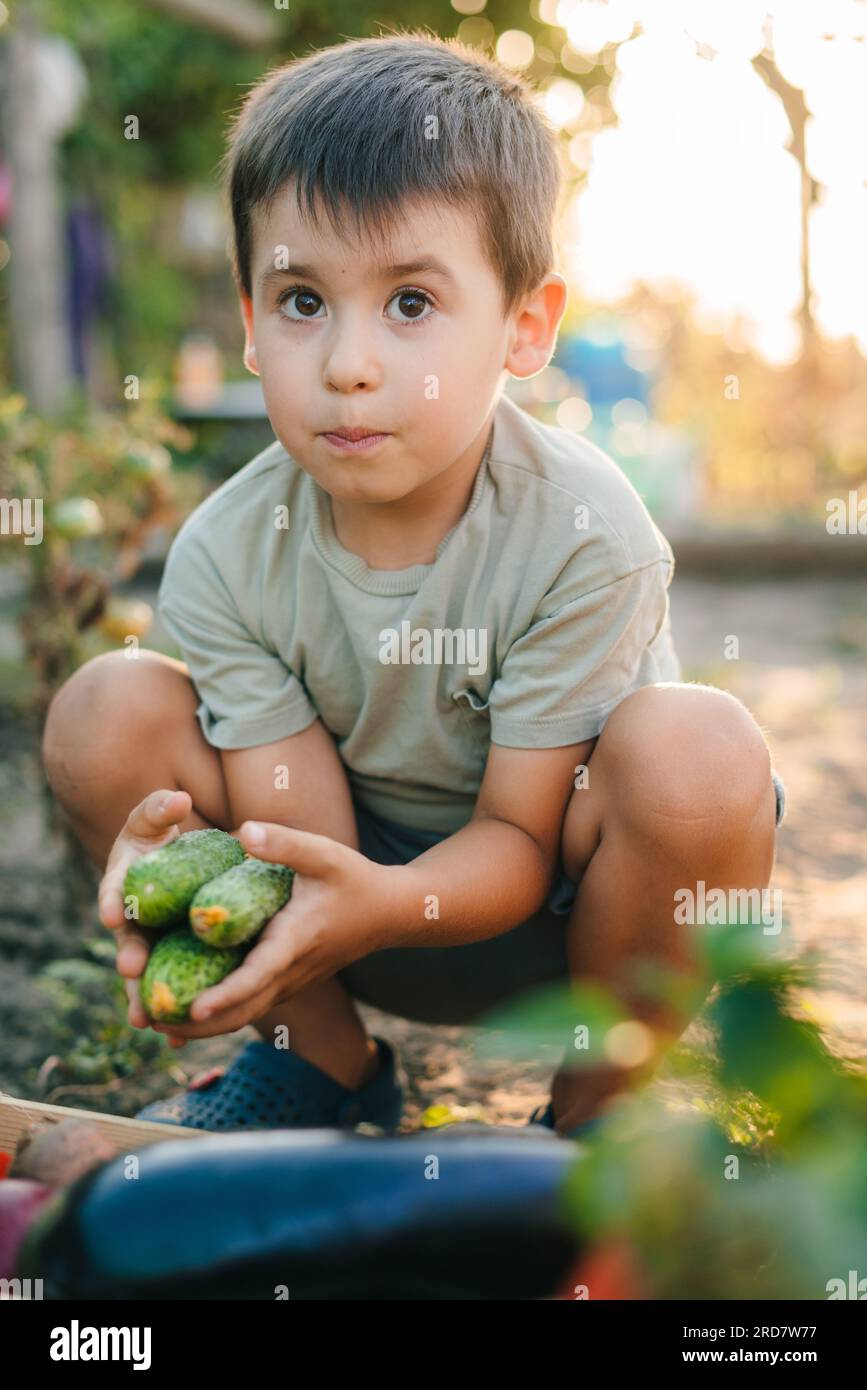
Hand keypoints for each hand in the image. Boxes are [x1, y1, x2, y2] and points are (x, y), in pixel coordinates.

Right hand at [98, 788, 197, 1045]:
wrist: (175, 857)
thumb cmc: (160, 832)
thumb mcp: (156, 815)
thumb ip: (160, 808)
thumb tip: (177, 800)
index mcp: (123, 883)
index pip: (115, 891)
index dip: (113, 901)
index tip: (112, 913)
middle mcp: (131, 919)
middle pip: (128, 942)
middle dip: (129, 957)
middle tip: (132, 970)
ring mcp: (149, 942)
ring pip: (147, 975)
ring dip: (145, 998)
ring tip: (147, 1022)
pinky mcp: (171, 959)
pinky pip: (171, 988)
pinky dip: (175, 1014)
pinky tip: (180, 1039)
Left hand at [147, 820, 400, 1042]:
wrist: (387, 912)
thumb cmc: (353, 879)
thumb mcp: (323, 853)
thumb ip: (284, 843)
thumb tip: (242, 832)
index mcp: (295, 941)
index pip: (258, 976)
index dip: (226, 995)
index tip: (194, 1008)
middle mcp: (291, 972)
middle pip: (241, 1011)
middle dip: (196, 1024)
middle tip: (151, 1022)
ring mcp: (290, 982)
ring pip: (243, 1015)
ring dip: (201, 1026)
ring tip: (155, 1022)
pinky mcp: (287, 981)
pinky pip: (249, 1006)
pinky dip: (218, 1014)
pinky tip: (185, 1011)